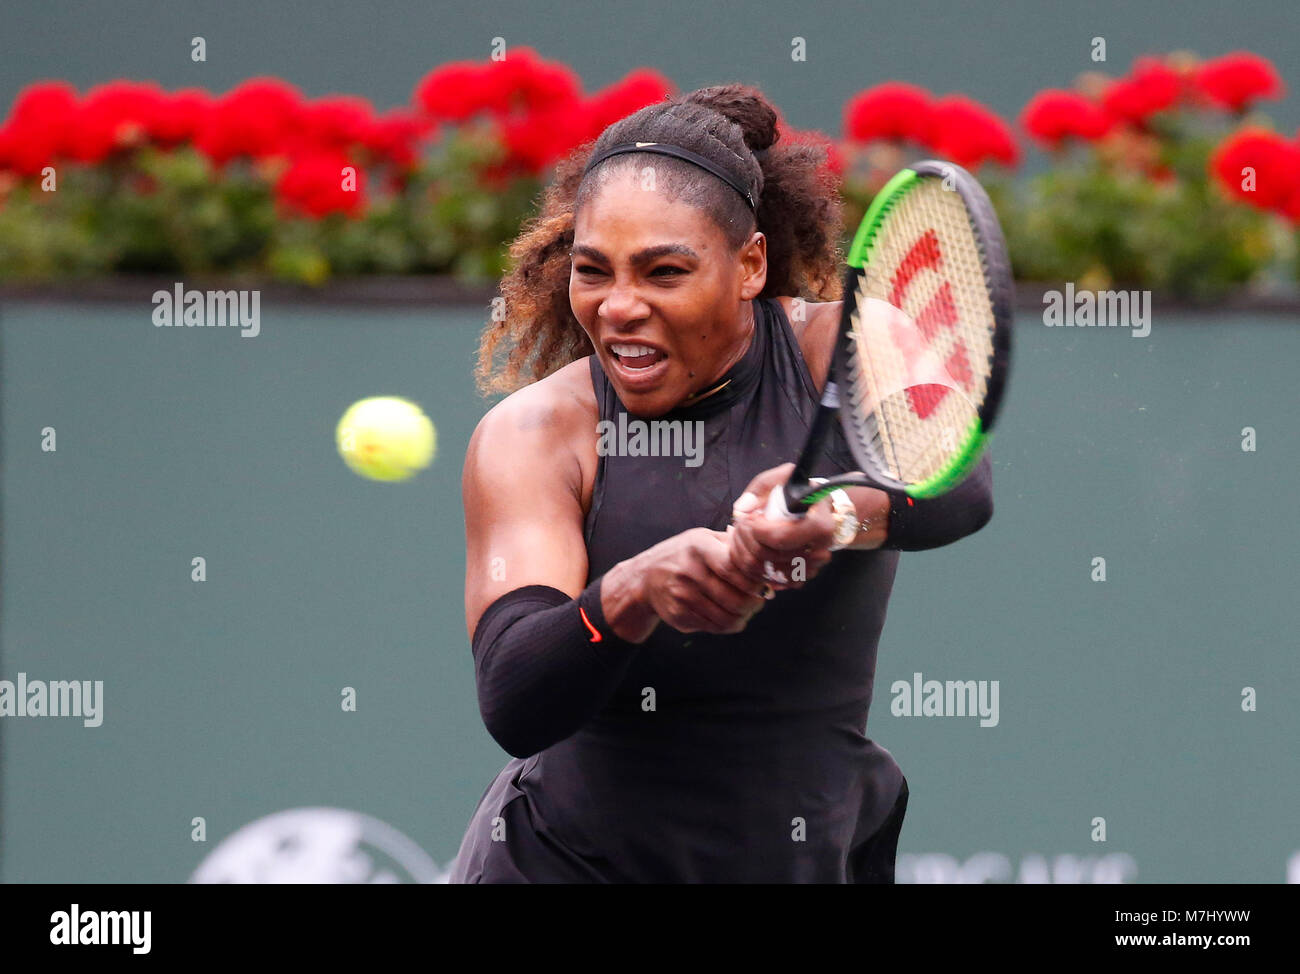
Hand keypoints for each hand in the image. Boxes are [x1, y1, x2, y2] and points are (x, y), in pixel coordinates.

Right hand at [630, 527, 770, 635]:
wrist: (645, 578)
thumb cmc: (683, 555)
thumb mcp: (703, 538)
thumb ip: (732, 545)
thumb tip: (766, 559)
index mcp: (698, 548)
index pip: (734, 568)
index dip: (755, 580)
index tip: (762, 582)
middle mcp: (689, 572)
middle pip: (736, 599)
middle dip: (755, 603)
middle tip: (760, 599)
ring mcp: (682, 596)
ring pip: (728, 618)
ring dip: (745, 617)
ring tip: (747, 609)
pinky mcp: (679, 616)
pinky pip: (715, 628)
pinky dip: (729, 625)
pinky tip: (729, 615)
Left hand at [727, 463, 835, 589]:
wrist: (816, 512)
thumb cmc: (798, 495)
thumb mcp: (784, 479)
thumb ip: (762, 486)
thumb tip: (743, 509)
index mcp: (821, 526)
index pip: (780, 538)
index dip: (756, 529)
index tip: (749, 517)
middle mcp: (820, 552)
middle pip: (768, 557)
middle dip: (744, 540)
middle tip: (739, 525)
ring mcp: (810, 569)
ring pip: (763, 572)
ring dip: (743, 554)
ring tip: (740, 536)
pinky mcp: (799, 579)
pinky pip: (767, 581)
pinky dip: (750, 567)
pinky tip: (748, 550)